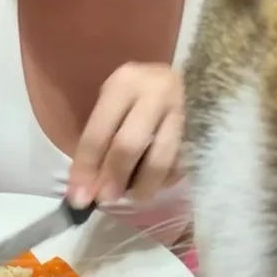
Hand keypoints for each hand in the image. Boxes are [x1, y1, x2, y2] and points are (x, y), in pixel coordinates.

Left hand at [67, 62, 185, 207]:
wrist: (184, 77)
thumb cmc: (137, 92)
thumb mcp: (114, 101)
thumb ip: (101, 137)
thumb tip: (87, 184)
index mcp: (124, 84)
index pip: (99, 131)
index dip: (86, 167)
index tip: (78, 197)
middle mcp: (154, 93)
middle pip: (130, 144)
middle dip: (114, 177)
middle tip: (106, 199)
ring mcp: (180, 109)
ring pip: (160, 158)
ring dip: (143, 185)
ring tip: (132, 196)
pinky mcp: (199, 127)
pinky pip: (180, 162)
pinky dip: (164, 180)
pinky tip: (155, 185)